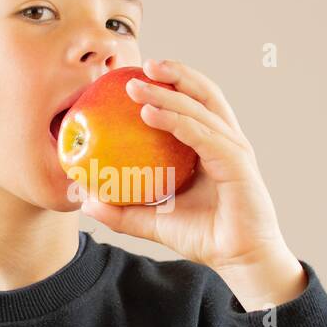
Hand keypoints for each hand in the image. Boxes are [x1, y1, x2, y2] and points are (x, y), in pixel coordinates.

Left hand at [81, 59, 295, 278]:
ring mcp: (233, 150)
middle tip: (138, 65)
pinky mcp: (236, 164)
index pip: (194, 104)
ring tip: (135, 85)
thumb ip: (124, 211)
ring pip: (199, 109)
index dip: (171, 84)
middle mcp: (225, 142)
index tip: (137, 75)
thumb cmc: (205, 237)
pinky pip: (202, 134)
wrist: (239, 261)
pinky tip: (150, 113)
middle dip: (172, 74)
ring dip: (167, 92)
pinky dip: (176, 120)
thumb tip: (87, 201)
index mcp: (212, 146)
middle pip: (202, 94)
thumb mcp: (155, 222)